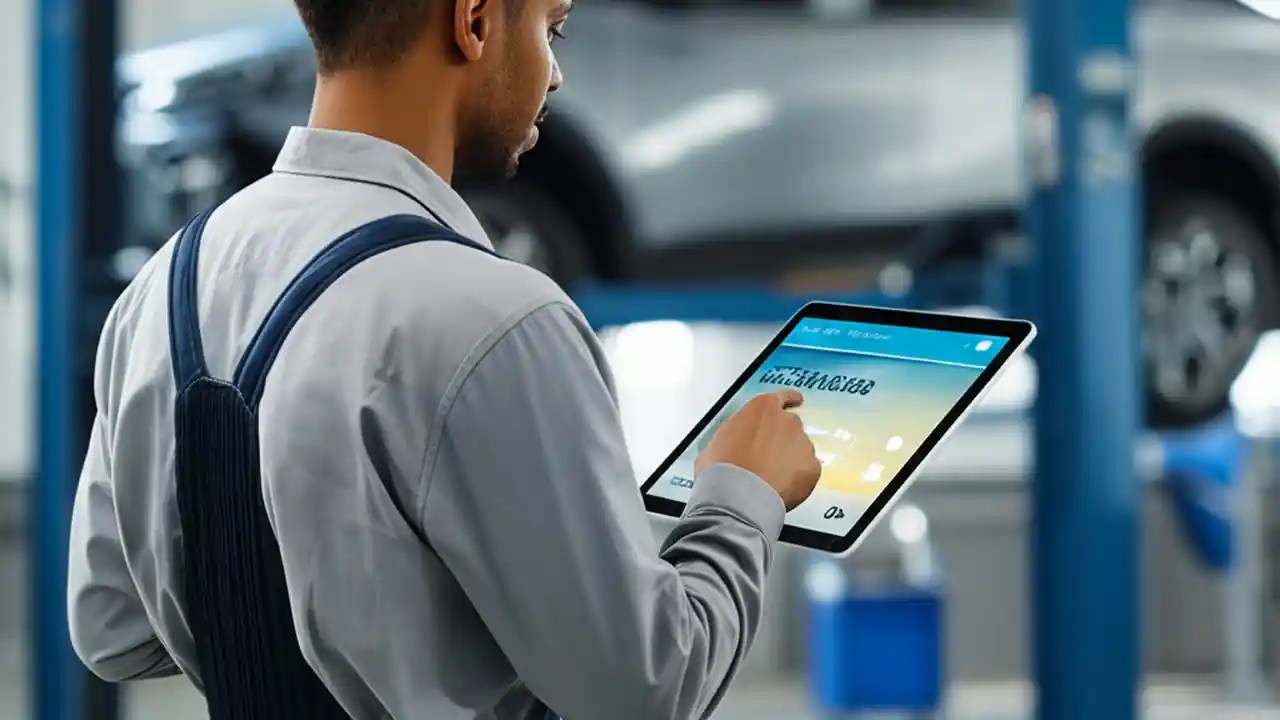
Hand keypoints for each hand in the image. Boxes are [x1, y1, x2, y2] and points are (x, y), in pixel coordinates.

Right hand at [694, 390, 821, 510]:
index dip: (789, 399)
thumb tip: (740, 440)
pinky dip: (799, 478)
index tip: (795, 400)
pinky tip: (782, 487)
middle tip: (766, 458)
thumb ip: (739, 431)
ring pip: (800, 450)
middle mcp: (788, 422)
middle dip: (782, 440)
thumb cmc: (722, 467)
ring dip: (790, 460)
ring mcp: (803, 445)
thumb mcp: (720, 438)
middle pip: (790, 427)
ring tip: (771, 478)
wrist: (738, 495)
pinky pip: (807, 471)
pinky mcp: (812, 468)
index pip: (782, 397)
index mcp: (763, 408)